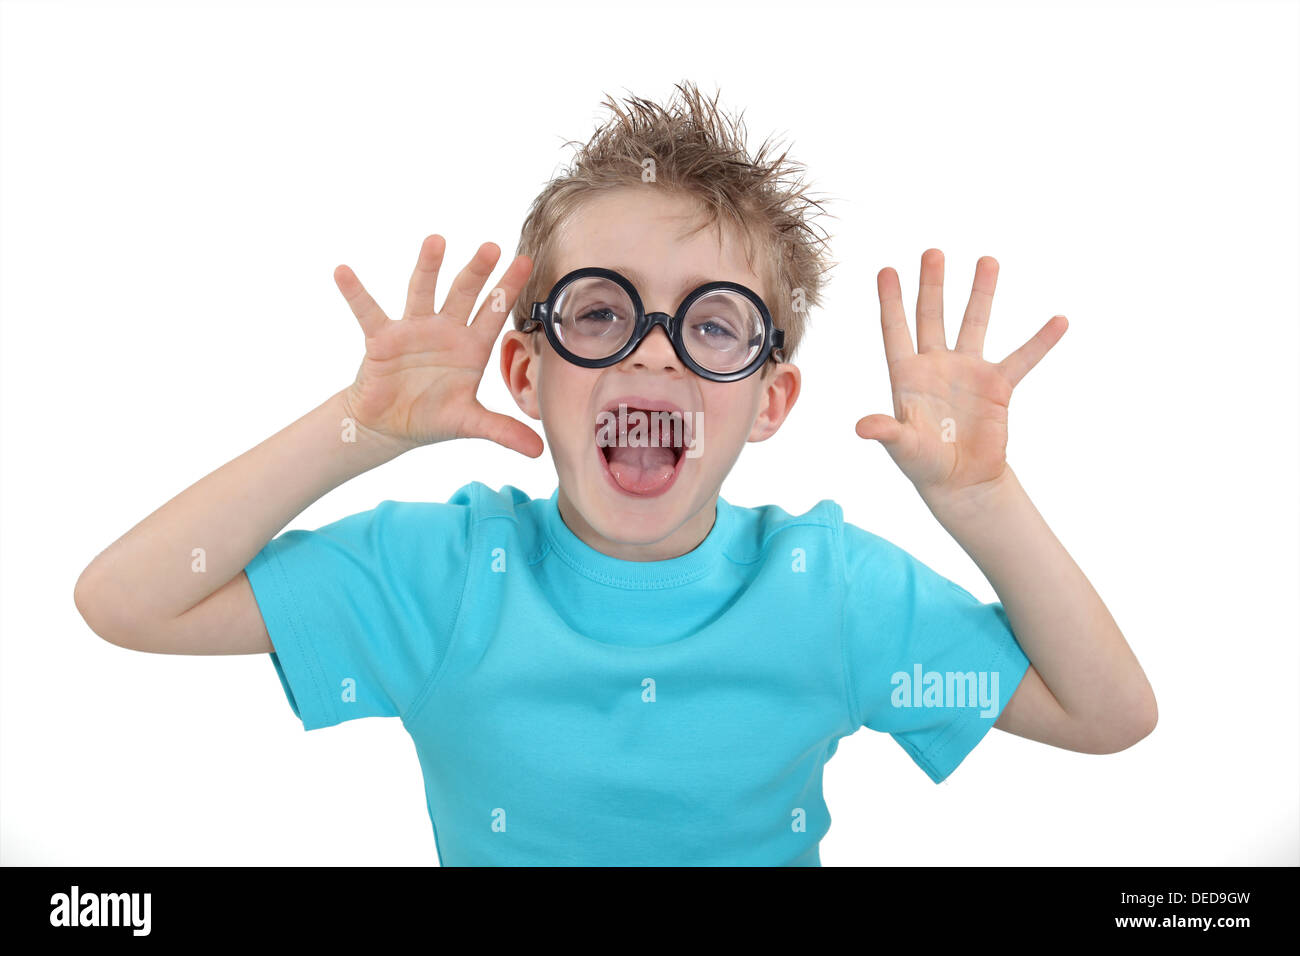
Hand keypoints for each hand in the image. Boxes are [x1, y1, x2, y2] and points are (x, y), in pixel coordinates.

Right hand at [336, 235, 543, 456]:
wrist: (388, 427)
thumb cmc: (432, 418)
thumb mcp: (469, 423)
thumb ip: (503, 431)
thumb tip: (539, 452)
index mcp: (471, 347)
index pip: (494, 313)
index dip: (508, 288)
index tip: (526, 262)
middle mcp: (445, 330)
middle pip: (463, 294)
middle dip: (477, 271)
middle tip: (492, 247)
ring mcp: (413, 330)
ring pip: (422, 292)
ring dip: (428, 267)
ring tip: (436, 241)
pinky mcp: (382, 338)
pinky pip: (368, 311)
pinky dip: (355, 292)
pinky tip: (343, 272)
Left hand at [856, 249, 1065, 509]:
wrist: (961, 483)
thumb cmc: (924, 465)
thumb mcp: (902, 448)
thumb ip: (886, 432)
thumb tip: (861, 427)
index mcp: (907, 376)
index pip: (895, 331)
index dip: (891, 301)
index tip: (887, 269)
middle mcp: (936, 366)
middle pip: (932, 317)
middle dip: (932, 285)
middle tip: (932, 252)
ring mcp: (967, 372)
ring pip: (974, 324)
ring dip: (980, 294)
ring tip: (987, 260)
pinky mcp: (997, 386)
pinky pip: (1023, 359)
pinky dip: (1040, 342)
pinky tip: (1059, 320)